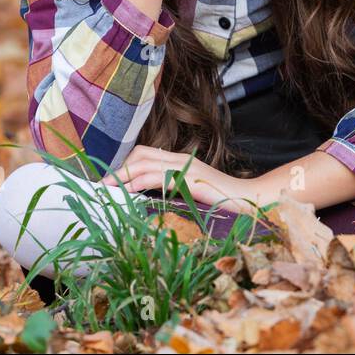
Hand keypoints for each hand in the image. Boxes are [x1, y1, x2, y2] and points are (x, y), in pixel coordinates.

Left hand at [99, 145, 259, 212]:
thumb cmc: (224, 200)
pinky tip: (128, 192)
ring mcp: (187, 168)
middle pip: (142, 154)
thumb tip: (152, 196)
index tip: (110, 180)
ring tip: (108, 189)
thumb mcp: (194, 192)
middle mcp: (182, 160)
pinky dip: (139, 182)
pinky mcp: (190, 180)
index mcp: (182, 161)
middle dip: (120, 168)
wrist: (250, 200)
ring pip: (146, 163)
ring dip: (123, 175)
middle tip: (103, 185)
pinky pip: (159, 177)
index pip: (146, 154)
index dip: (125, 164)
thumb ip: (175, 188)